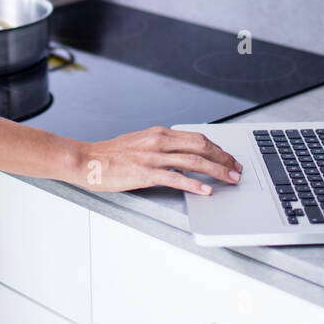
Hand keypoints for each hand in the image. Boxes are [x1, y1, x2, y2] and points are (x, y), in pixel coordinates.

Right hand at [74, 126, 243, 195]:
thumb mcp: (139, 142)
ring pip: (194, 160)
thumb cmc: (110, 155)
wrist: (87, 160)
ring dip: (216, 170)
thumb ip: (160, 146)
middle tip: (236, 169)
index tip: (229, 158)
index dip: (218, 148)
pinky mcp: (145, 173)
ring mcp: (153, 157)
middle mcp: (158, 141)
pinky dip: (194, 184)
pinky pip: (176, 178)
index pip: (197, 137)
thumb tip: (180, 154)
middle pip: (201, 146)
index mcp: (159, 133)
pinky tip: (205, 190)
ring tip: (230, 179)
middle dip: (223, 158)